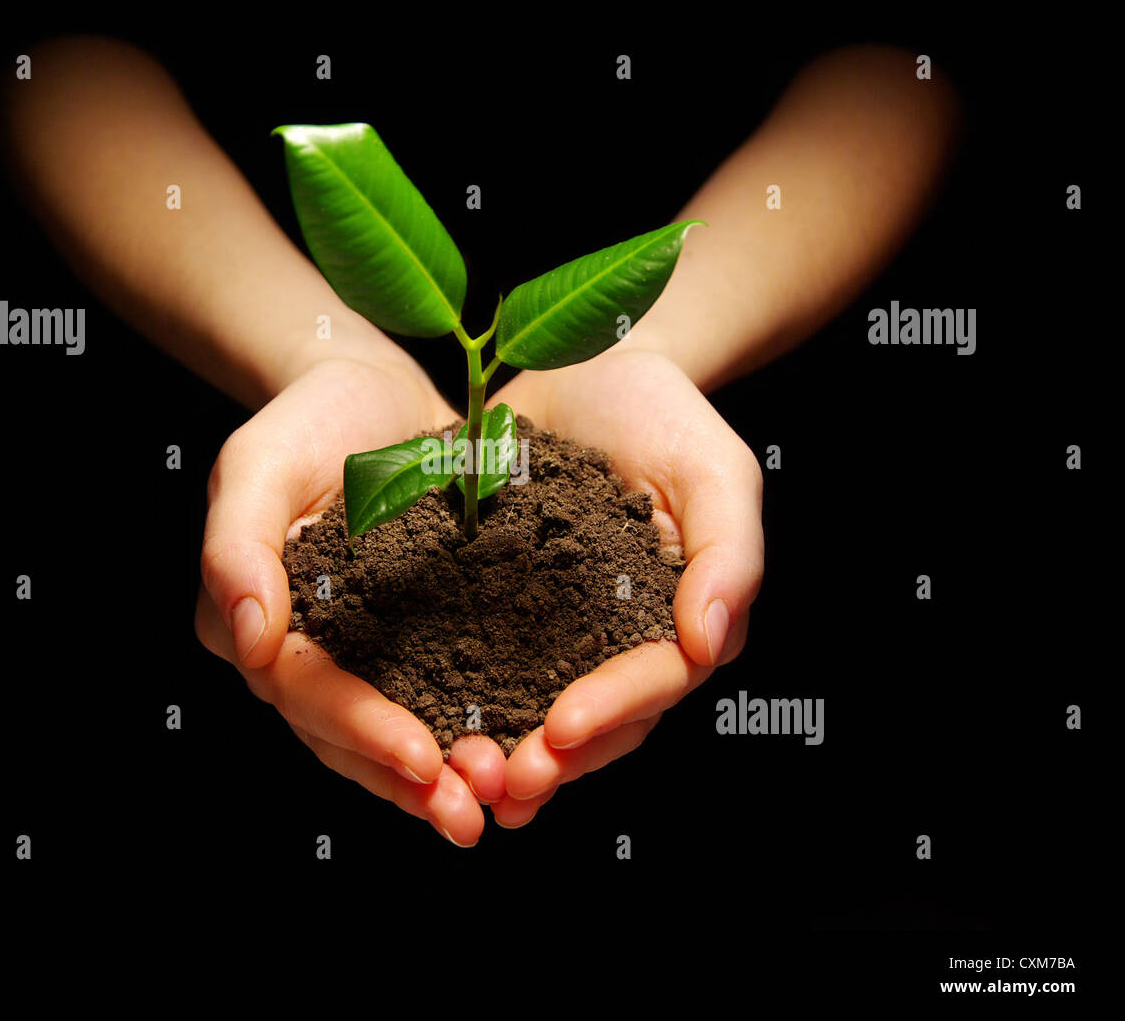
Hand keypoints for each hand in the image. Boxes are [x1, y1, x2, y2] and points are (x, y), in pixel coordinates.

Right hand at [194, 356, 509, 844]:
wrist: (378, 393)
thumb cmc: (310, 417)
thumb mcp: (260, 462)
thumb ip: (237, 547)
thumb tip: (247, 644)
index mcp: (258, 621)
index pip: (304, 694)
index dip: (361, 731)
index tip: (423, 757)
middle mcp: (303, 651)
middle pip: (348, 736)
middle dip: (408, 782)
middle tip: (469, 815)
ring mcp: (363, 651)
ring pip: (397, 731)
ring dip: (443, 779)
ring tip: (501, 806)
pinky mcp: (420, 637)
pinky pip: (443, 696)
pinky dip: (475, 730)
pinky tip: (523, 757)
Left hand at [488, 345, 763, 826]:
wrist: (587, 364)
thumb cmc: (664, 414)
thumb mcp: (716, 470)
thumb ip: (729, 555)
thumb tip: (708, 644)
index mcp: (679, 620)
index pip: (655, 682)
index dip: (613, 711)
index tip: (562, 729)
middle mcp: (622, 641)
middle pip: (598, 723)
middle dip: (553, 760)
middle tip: (501, 786)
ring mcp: (563, 633)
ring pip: (539, 713)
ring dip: (504, 754)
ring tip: (460, 782)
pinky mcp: (505, 612)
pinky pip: (485, 669)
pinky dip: (460, 704)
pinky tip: (422, 730)